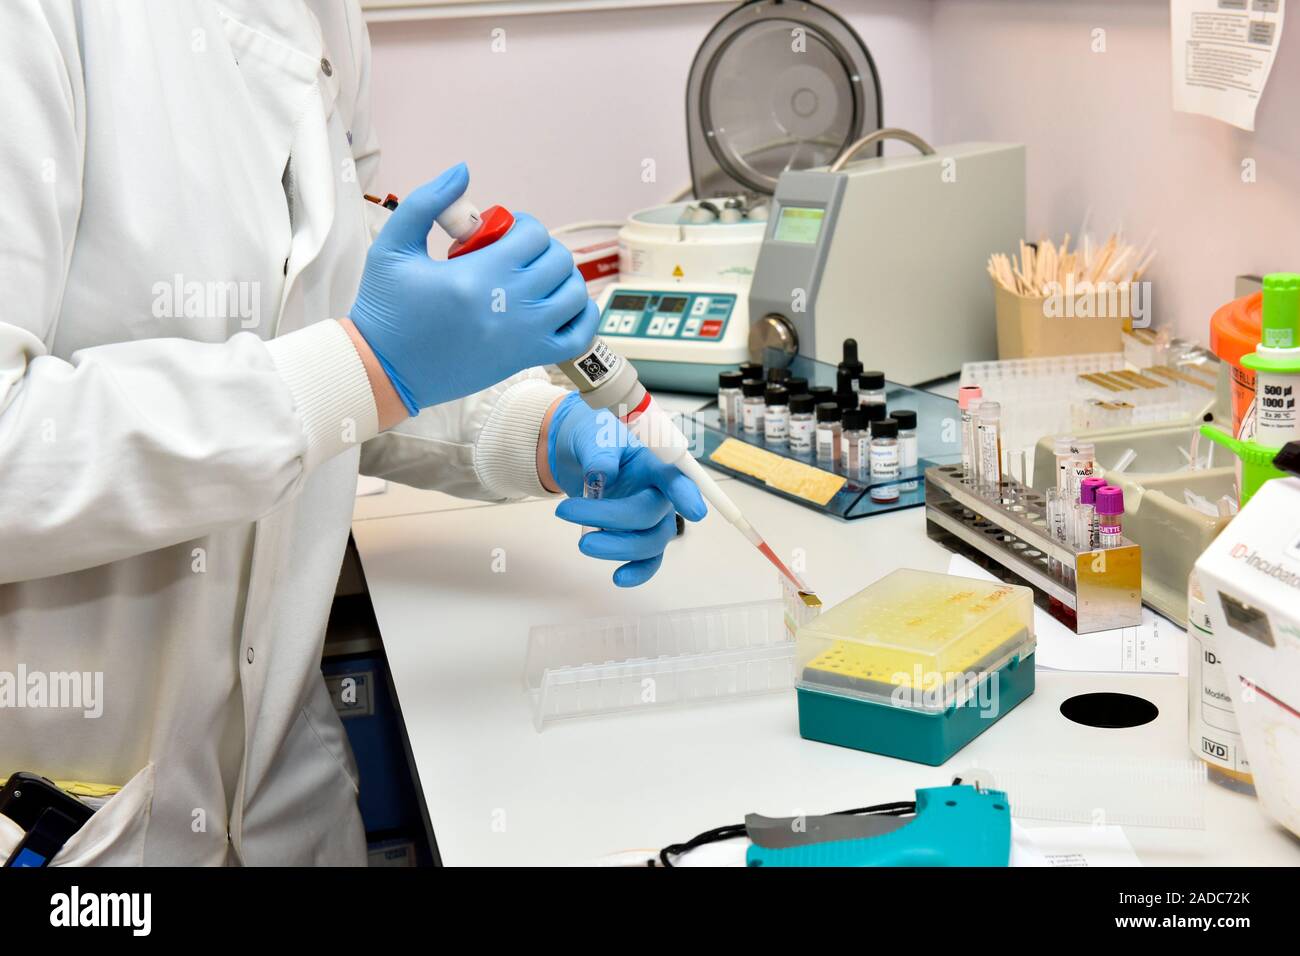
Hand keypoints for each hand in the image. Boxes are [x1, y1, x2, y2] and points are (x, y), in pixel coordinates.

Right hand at [348, 163, 598, 414]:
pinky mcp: (526, 358)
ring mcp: (523, 336)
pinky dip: (579, 316)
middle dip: (541, 248)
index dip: (521, 225)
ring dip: (561, 277)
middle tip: (515, 253)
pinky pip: (578, 336)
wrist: (387, 370)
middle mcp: (510, 306)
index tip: (502, 232)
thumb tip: (463, 170)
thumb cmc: (387, 308)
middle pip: (558, 260)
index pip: (533, 235)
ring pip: (574, 294)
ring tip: (534, 277)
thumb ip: (427, 201)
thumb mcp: (393, 246)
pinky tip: (557, 306)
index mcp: (480, 275)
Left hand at [545, 393, 706, 586]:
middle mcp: (658, 493)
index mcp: (655, 464)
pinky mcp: (635, 535)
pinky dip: (637, 572)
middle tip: (567, 511)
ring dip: (616, 547)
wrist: (575, 452)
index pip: (677, 478)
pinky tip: (619, 578)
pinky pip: (647, 560)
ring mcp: (650, 517)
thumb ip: (599, 452)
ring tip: (582, 542)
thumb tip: (603, 473)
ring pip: (649, 543)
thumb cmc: (592, 437)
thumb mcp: (593, 434)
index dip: (686, 495)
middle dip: (611, 519)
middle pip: (651, 516)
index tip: (694, 512)